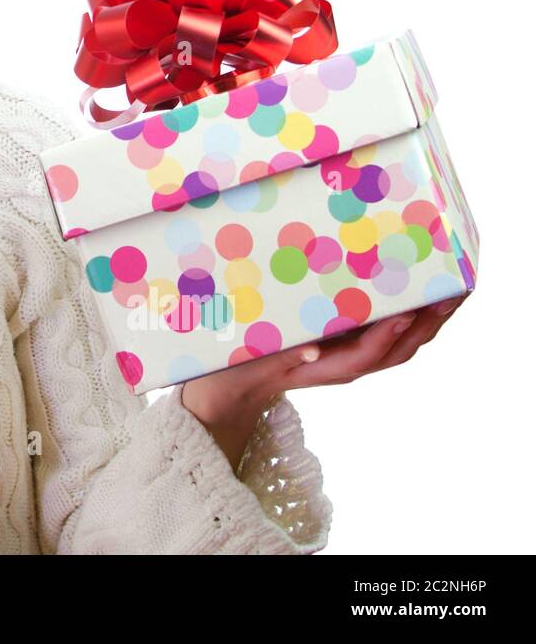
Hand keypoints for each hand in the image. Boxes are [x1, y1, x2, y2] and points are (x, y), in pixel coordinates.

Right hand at [182, 292, 470, 463]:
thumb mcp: (249, 363)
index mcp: (320, 371)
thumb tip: (309, 349)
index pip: (362, 358)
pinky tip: (414, 295)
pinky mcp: (344, 348)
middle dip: (425, 326)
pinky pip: (385, 337)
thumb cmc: (235, 372)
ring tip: (447, 291)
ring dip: (426, 322)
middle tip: (450, 293)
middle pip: (395, 352)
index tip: (406, 315)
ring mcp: (346, 358)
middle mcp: (342, 367)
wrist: (232, 391)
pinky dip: (408, 319)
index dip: (386, 338)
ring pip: (397, 345)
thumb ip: (277, 356)